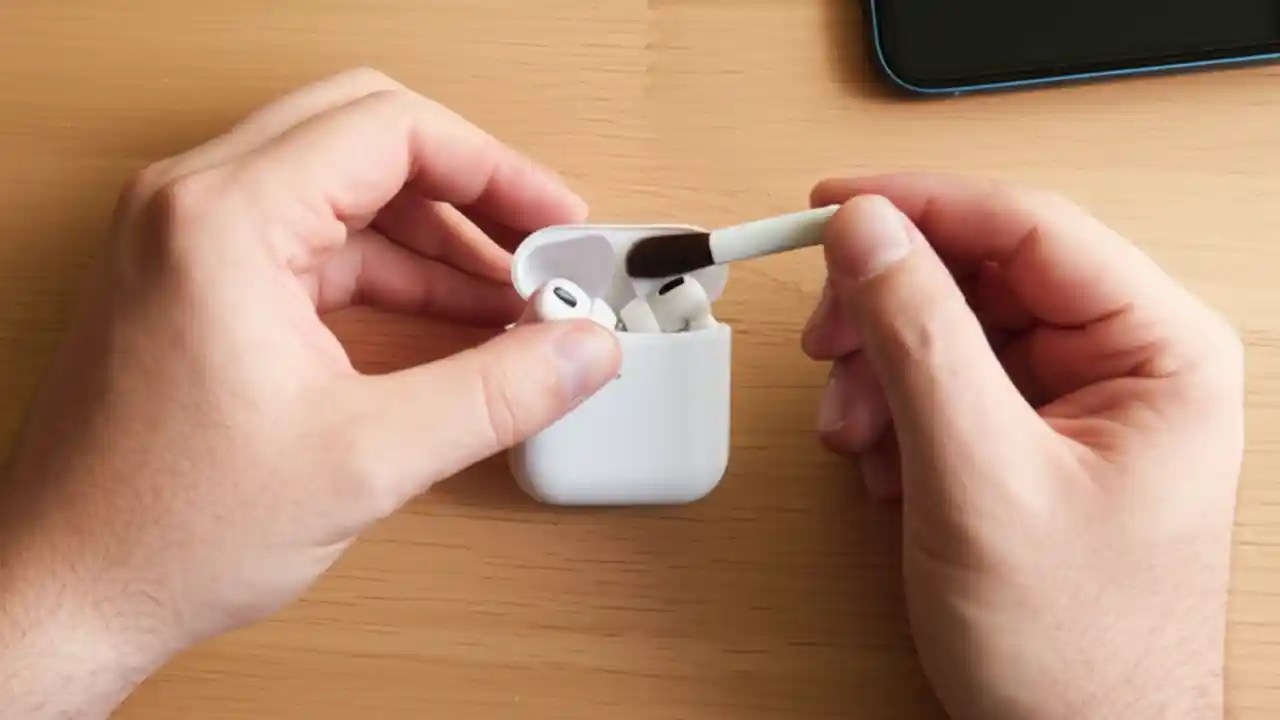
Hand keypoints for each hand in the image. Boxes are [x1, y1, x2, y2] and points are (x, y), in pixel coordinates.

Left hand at [0, 68, 619, 718]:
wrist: (69, 593)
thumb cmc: (166, 529)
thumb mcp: (367, 459)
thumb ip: (498, 394)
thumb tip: (582, 351)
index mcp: (226, 218)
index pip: (393, 129)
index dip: (497, 170)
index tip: (554, 220)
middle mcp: (194, 206)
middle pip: (368, 136)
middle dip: (468, 188)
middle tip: (537, 241)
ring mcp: (188, 240)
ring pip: (344, 188)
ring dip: (433, 235)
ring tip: (509, 297)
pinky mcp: (196, 281)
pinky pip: (315, 242)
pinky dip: (388, 270)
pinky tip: (449, 319)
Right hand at [802, 174, 1241, 718]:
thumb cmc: (1071, 646)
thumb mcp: (977, 478)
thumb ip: (918, 337)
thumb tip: (865, 228)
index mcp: (1158, 350)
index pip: (1028, 226)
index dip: (920, 205)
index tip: (829, 207)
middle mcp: (1125, 362)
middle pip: (981, 272)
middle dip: (889, 308)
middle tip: (824, 340)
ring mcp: (1077, 401)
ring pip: (951, 326)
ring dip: (881, 369)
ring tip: (855, 435)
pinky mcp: (1032, 437)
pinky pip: (946, 382)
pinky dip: (895, 412)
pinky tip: (883, 466)